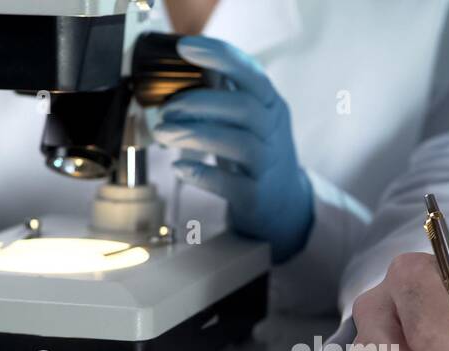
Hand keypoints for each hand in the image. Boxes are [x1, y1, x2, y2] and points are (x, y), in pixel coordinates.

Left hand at [154, 36, 312, 263]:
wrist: (285, 204)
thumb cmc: (257, 153)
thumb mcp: (249, 118)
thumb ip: (226, 91)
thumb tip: (193, 58)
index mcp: (270, 105)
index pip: (251, 74)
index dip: (220, 56)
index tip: (185, 47)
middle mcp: (274, 131)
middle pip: (244, 108)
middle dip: (199, 103)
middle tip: (166, 109)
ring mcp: (268, 165)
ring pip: (238, 144)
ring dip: (195, 135)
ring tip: (163, 133)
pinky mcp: (257, 196)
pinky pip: (231, 183)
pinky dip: (202, 174)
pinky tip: (179, 167)